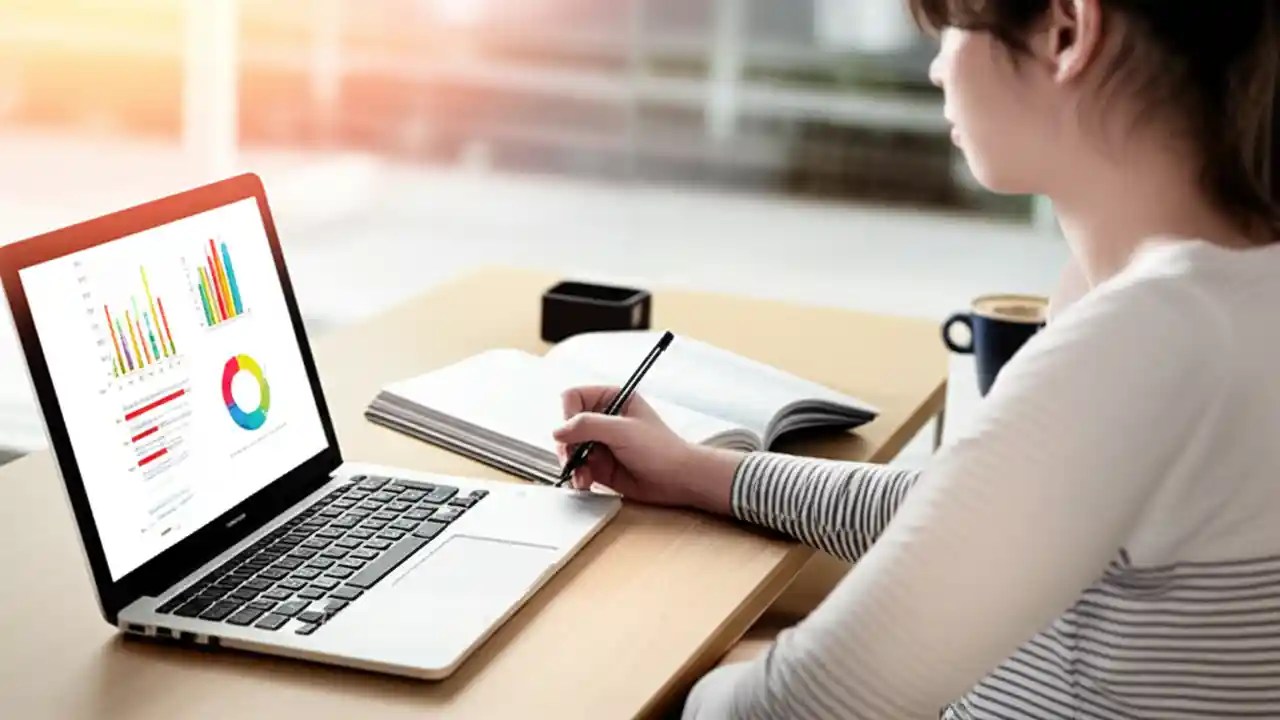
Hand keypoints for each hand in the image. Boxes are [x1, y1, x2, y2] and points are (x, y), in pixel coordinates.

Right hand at [554, 386, 738, 513]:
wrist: (678, 480)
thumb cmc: (661, 449)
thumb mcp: (623, 430)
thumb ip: (588, 426)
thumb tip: (558, 430)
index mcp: (612, 399)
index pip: (574, 397)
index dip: (568, 414)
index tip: (572, 431)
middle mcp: (604, 420)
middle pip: (567, 425)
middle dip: (567, 444)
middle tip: (572, 457)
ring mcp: (601, 443)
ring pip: (569, 449)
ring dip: (571, 463)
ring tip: (581, 475)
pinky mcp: (600, 465)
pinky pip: (578, 468)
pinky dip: (578, 476)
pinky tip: (586, 482)